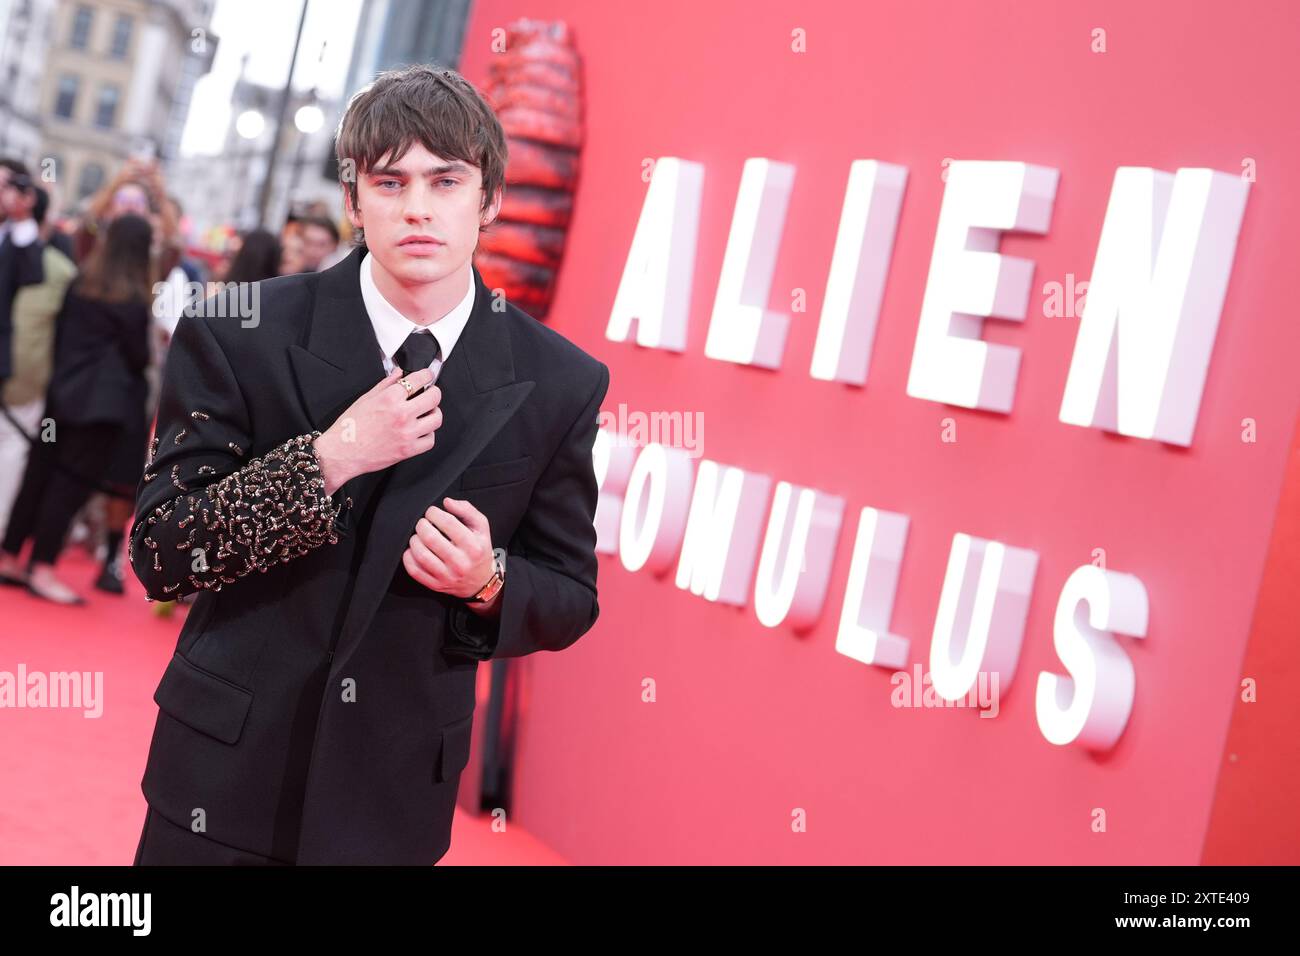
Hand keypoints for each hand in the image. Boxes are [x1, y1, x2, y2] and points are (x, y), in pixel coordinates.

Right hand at [313, 365, 442, 494]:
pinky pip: (430, 440)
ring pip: (436, 419)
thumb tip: (399, 374)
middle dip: (434, 393)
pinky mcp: (408, 450)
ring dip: (434, 413)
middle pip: (434, 398)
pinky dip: (428, 435)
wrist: (342, 452)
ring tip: (427, 413)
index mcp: (389, 399)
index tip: (428, 376)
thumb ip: (385, 384)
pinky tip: (421, 431)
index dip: (426, 375)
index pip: (418, 380)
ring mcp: (407, 433)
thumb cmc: (350, 427)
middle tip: (431, 394)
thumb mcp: (365, 399)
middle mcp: (401, 414)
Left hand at [402, 497, 496, 599]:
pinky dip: (409, 557)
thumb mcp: (481, 529)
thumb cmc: (479, 551)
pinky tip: (413, 550)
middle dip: (422, 525)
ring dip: (414, 540)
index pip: (448, 523)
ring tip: (418, 536)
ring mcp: (447, 576)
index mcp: (473, 547)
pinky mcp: (435, 585)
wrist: (480, 582)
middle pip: (431, 538)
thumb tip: (447, 502)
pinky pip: (414, 570)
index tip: (432, 512)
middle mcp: (460, 563)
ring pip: (421, 554)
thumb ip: (467, 510)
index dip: (434, 513)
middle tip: (423, 523)